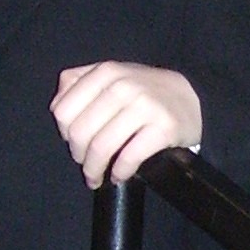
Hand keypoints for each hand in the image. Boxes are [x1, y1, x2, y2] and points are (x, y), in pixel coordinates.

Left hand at [51, 61, 201, 186]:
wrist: (192, 97)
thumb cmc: (144, 92)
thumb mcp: (111, 76)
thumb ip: (78, 82)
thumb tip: (56, 106)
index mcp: (105, 72)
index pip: (63, 111)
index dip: (65, 134)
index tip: (75, 144)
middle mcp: (123, 86)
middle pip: (80, 133)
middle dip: (79, 156)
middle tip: (87, 164)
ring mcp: (145, 106)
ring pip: (102, 147)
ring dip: (95, 170)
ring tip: (97, 177)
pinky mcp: (163, 128)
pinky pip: (129, 157)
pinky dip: (119, 172)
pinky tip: (119, 175)